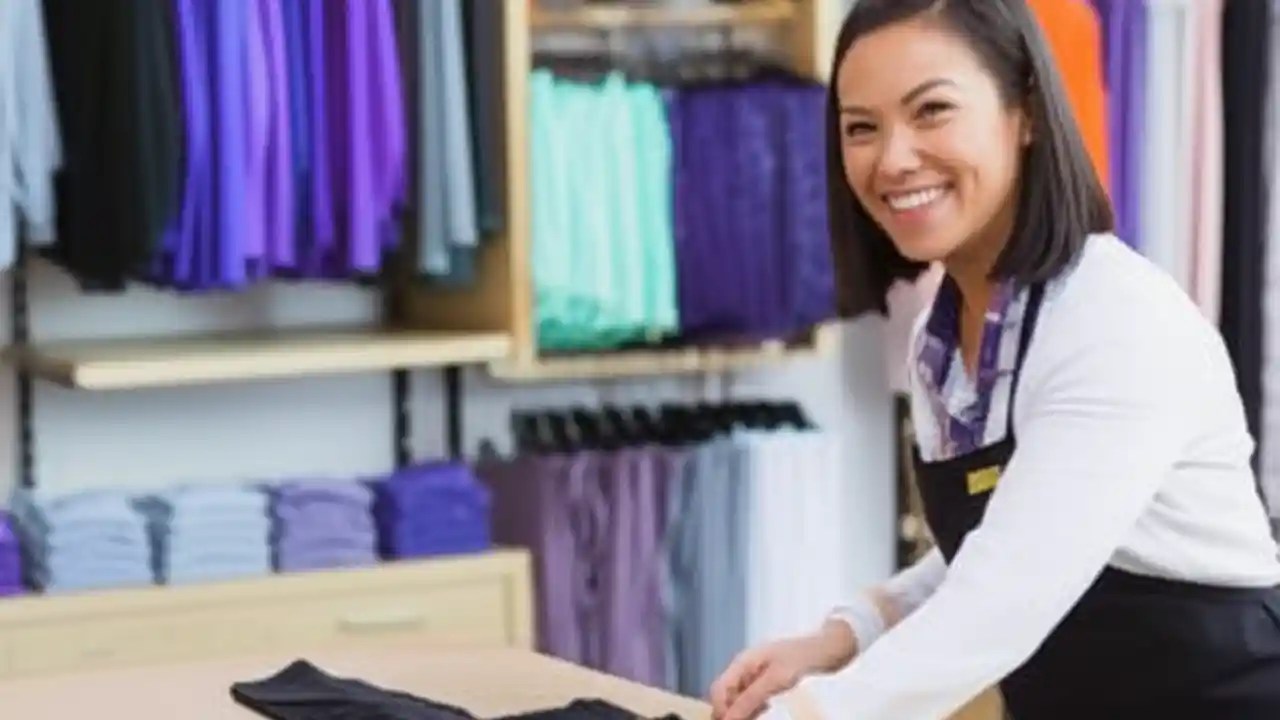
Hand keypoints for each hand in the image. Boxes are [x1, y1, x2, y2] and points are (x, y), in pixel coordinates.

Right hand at [709, 621, 855, 719]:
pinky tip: (766, 712)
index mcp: (744, 661)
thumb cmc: (805, 656)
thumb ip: (751, 698)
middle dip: (732, 712)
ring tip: (757, 717)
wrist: (831, 648)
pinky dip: (756, 709)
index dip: (721, 710)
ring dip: (745, 711)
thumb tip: (729, 718)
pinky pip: (755, 699)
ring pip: (740, 699)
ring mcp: (758, 675)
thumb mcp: (776, 679)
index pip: (718, 690)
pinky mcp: (771, 682)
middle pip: (727, 695)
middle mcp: (747, 667)